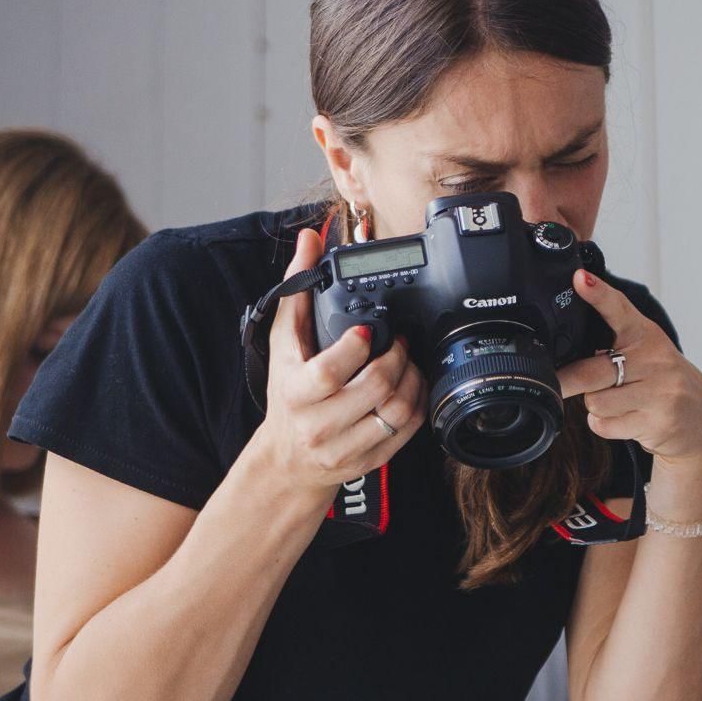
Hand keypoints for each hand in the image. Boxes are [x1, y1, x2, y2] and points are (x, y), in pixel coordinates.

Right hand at [256, 228, 423, 497]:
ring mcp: (347, 446)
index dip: (356, 348)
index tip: (367, 330)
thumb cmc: (287, 395)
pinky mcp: (370, 459)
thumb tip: (309, 241)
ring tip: (407, 362)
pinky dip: (418, 402)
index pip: (329, 371)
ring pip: (397, 410)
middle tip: (399, 341)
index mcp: (296, 393)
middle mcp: (319, 424)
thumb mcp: (283, 344)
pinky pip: (409, 430)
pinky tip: (411, 386)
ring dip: (412, 379)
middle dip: (397, 356)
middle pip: (375, 387)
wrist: (288, 458)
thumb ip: (296, 290)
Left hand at [555, 272, 701, 467]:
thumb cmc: (659, 380)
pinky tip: (623, 418)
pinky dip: (604, 425)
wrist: (699, 419)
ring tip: (615, 402)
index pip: (618, 309)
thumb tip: (564, 343)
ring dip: (595, 406)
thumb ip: (612, 339)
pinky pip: (606, 425)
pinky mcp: (657, 422)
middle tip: (557, 382)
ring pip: (596, 402)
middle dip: (566, 381)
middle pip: (591, 372)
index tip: (580, 280)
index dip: (597, 294)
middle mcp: (654, 360)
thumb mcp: (644, 350)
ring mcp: (658, 392)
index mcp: (644, 334)